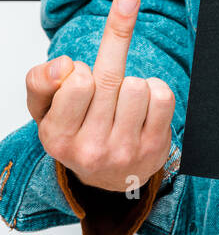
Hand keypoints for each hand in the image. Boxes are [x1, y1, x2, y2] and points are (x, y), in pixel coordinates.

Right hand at [26, 0, 174, 193]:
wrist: (110, 175)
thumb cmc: (76, 129)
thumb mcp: (45, 107)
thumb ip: (40, 80)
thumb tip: (64, 64)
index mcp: (58, 137)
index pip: (78, 80)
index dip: (80, 68)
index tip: (81, 75)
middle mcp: (91, 149)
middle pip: (110, 77)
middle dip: (112, 59)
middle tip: (109, 69)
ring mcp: (125, 151)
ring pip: (138, 85)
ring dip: (133, 83)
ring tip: (122, 102)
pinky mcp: (154, 146)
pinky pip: (163, 96)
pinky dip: (155, 90)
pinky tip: (143, 107)